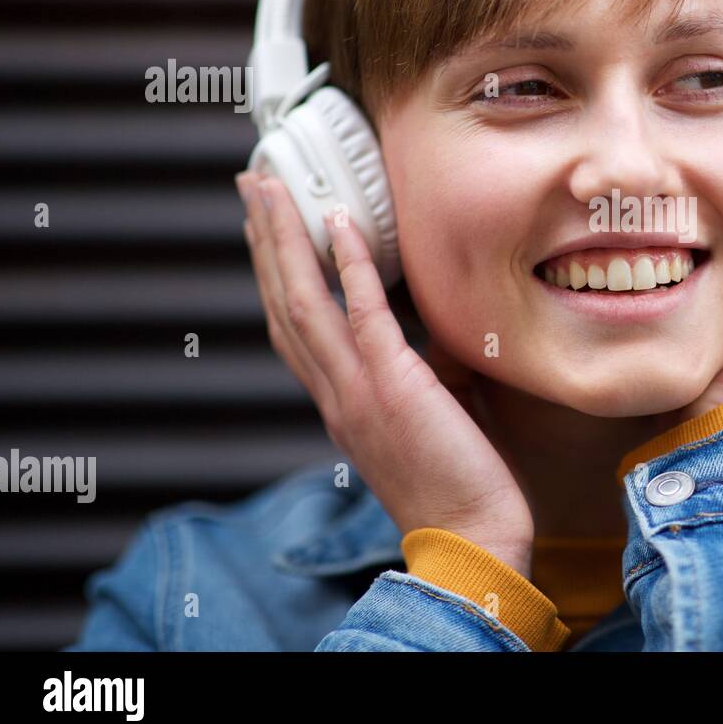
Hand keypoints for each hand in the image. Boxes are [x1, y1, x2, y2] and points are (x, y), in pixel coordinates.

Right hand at [236, 171, 533, 574]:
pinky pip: (363, 312)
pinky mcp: (394, 385)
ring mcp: (358, 389)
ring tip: (271, 185)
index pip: (293, 327)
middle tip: (251, 185)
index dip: (275, 274)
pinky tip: (339, 220)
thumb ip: (417, 374)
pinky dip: (349, 264)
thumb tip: (435, 334)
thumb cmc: (459, 485)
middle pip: (283, 302)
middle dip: (265, 239)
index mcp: (339, 403)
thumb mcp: (426, 420)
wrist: (471, 538)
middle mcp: (335, 393)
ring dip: (286, 237)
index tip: (266, 229)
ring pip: (305, 300)